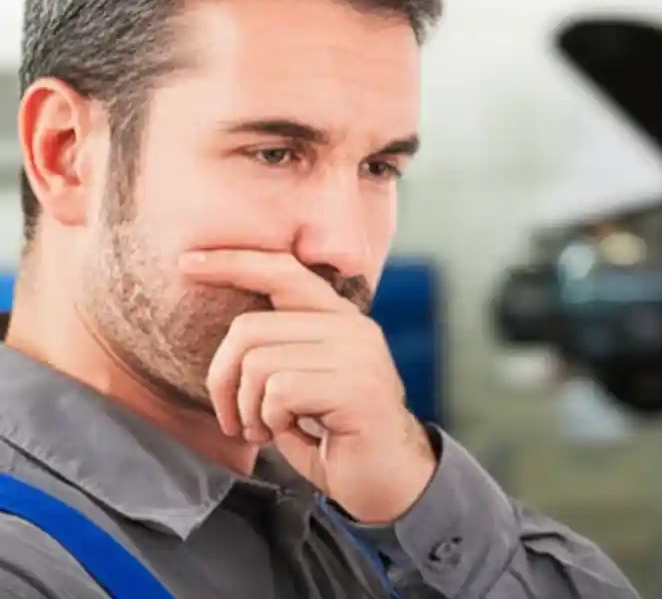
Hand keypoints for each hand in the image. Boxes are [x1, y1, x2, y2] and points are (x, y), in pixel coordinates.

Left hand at [181, 249, 436, 522]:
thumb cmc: (338, 437)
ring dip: (248, 408)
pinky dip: (270, 421)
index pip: (283, 270)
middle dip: (223, 379)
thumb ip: (277, 353)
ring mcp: (358, 355)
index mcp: (339, 319)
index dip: (232, 263)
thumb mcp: (303, 385)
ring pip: (259, 363)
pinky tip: (290, 434)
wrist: (392, 482)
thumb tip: (230, 341)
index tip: (186, 263)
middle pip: (249, 327)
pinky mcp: (356, 387)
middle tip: (233, 418)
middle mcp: (353, 327)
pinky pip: (279, 393)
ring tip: (267, 429)